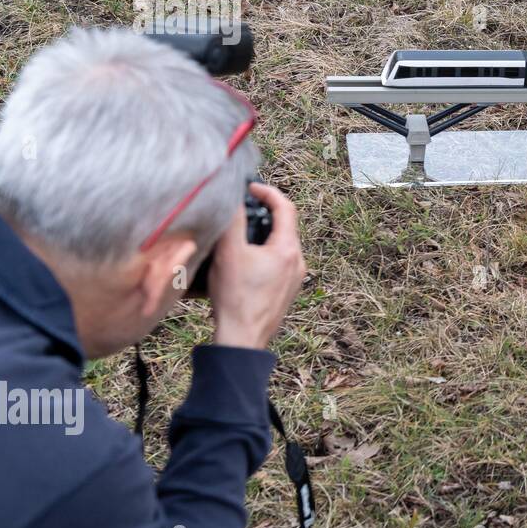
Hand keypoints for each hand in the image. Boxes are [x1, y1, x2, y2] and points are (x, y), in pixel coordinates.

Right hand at [207, 183, 306, 350]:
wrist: (242, 340)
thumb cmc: (236, 297)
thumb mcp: (229, 252)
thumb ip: (234, 221)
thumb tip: (234, 198)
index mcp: (288, 249)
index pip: (286, 208)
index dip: (268, 192)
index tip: (249, 187)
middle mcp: (297, 263)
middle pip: (284, 226)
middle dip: (263, 213)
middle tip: (241, 208)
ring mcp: (294, 279)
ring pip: (280, 246)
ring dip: (261, 234)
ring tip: (238, 234)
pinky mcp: (286, 292)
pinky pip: (277, 263)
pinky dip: (262, 253)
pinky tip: (242, 260)